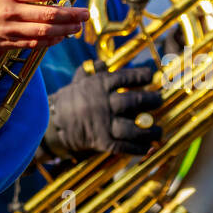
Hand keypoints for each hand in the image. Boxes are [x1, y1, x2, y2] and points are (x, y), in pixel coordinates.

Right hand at [0, 0, 85, 52]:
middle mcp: (10, 12)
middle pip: (48, 15)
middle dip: (70, 15)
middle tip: (85, 14)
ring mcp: (8, 30)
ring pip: (44, 33)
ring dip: (64, 31)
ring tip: (77, 28)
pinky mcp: (4, 44)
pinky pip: (31, 44)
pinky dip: (47, 42)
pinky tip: (57, 39)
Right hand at [43, 61, 162, 156]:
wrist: (52, 123)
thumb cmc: (70, 99)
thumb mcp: (79, 81)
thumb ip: (93, 71)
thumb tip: (103, 62)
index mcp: (98, 85)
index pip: (123, 78)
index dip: (139, 76)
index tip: (151, 76)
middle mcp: (102, 103)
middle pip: (131, 101)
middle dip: (150, 101)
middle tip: (160, 100)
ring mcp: (102, 123)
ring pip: (131, 127)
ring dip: (149, 130)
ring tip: (160, 131)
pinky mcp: (101, 141)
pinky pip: (123, 146)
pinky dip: (138, 149)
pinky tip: (149, 148)